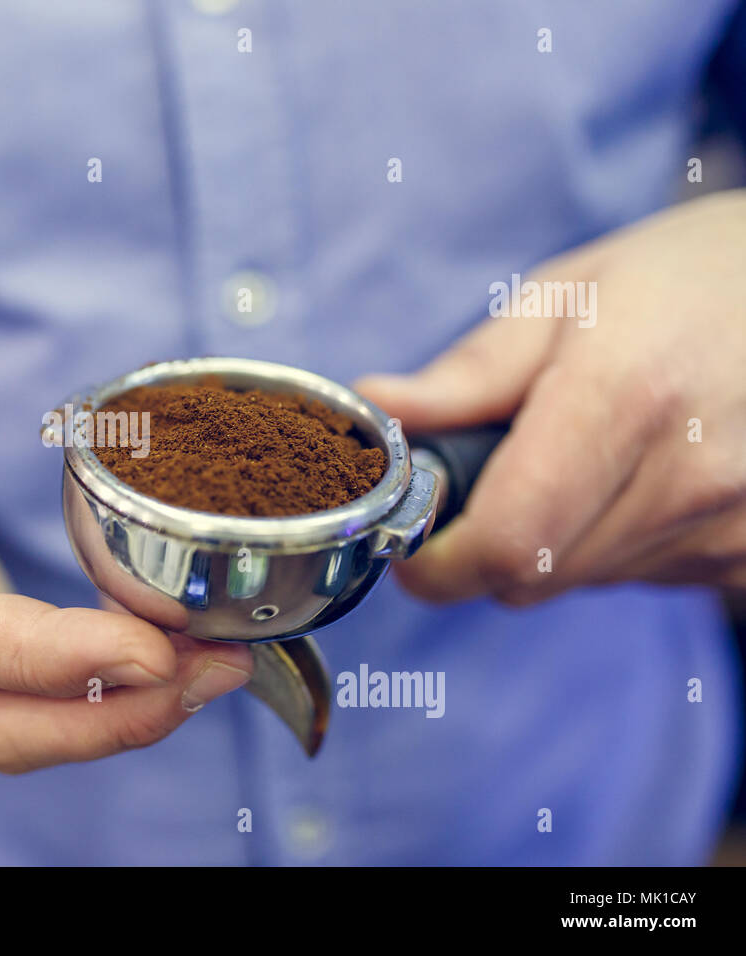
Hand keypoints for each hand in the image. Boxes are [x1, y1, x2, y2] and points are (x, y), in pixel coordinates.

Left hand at [355, 191, 745, 603]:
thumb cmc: (688, 276)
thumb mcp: (568, 294)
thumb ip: (468, 372)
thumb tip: (377, 412)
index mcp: (626, 396)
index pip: (508, 543)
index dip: (440, 562)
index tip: (413, 543)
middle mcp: (689, 476)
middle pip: (532, 577)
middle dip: (485, 544)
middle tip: (492, 476)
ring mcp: (732, 524)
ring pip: (580, 580)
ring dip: (551, 540)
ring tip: (584, 454)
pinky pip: (640, 576)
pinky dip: (612, 542)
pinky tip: (638, 474)